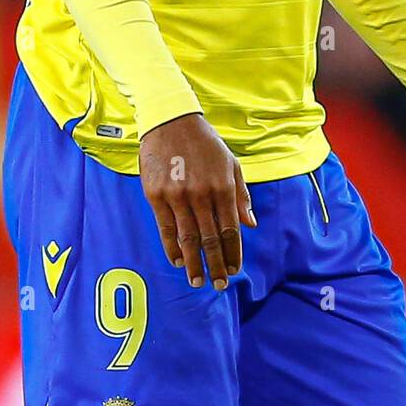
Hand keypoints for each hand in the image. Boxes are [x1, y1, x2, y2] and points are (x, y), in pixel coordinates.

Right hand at [139, 113, 255, 289]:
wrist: (170, 121)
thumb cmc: (204, 143)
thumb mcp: (230, 163)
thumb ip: (241, 195)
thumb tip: (250, 225)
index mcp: (223, 187)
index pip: (230, 230)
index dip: (232, 253)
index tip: (234, 270)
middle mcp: (201, 194)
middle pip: (210, 239)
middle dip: (216, 265)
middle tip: (219, 284)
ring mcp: (177, 196)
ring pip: (188, 238)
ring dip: (194, 263)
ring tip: (197, 281)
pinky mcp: (156, 194)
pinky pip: (165, 227)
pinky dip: (172, 247)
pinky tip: (178, 260)